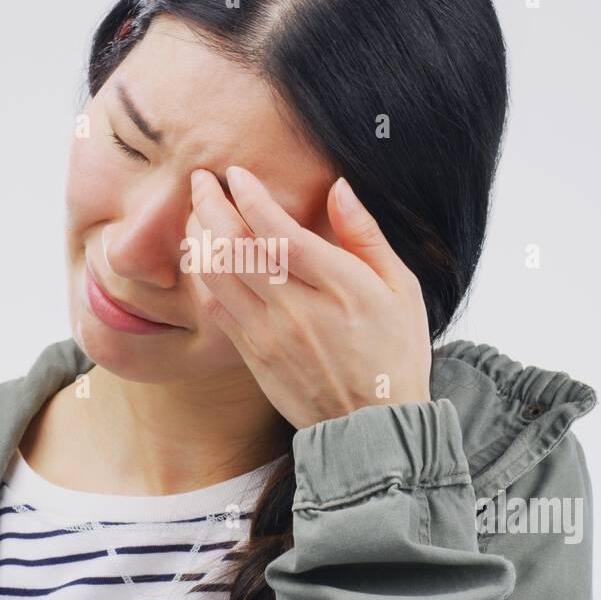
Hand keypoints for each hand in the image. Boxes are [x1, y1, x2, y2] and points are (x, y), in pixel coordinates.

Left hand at [187, 165, 431, 430]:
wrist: (372, 425)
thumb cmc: (394, 351)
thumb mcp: (400, 288)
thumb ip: (365, 235)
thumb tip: (338, 188)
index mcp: (339, 287)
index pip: (278, 231)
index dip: (250, 196)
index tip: (236, 174)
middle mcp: (298, 309)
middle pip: (237, 247)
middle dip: (211, 205)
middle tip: (202, 180)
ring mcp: (269, 334)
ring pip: (217, 275)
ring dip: (200, 236)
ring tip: (200, 211)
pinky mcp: (253, 354)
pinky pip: (215, 306)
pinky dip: (203, 274)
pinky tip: (204, 254)